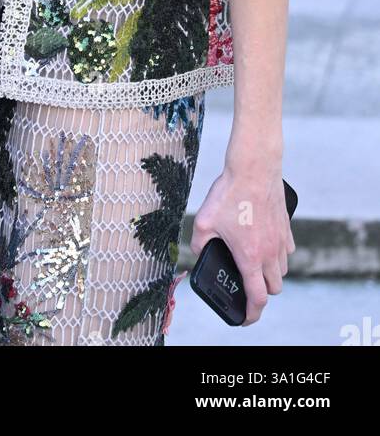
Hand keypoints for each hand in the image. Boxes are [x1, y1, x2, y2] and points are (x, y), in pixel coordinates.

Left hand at [190, 160, 294, 324]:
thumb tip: (198, 251)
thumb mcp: (203, 221)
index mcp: (250, 257)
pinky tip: (264, 242)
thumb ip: (198, 243)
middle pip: (274, 288)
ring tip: (254, 263)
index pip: (257, 299)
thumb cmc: (229, 193)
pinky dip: (278, 253)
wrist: (254, 168)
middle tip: (246, 284)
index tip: (244, 317)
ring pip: (282, 270)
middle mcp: (270, 253)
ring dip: (271, 273)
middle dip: (261, 292)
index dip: (251, 314)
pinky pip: (287, 250)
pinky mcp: (286, 226)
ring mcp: (281, 240)